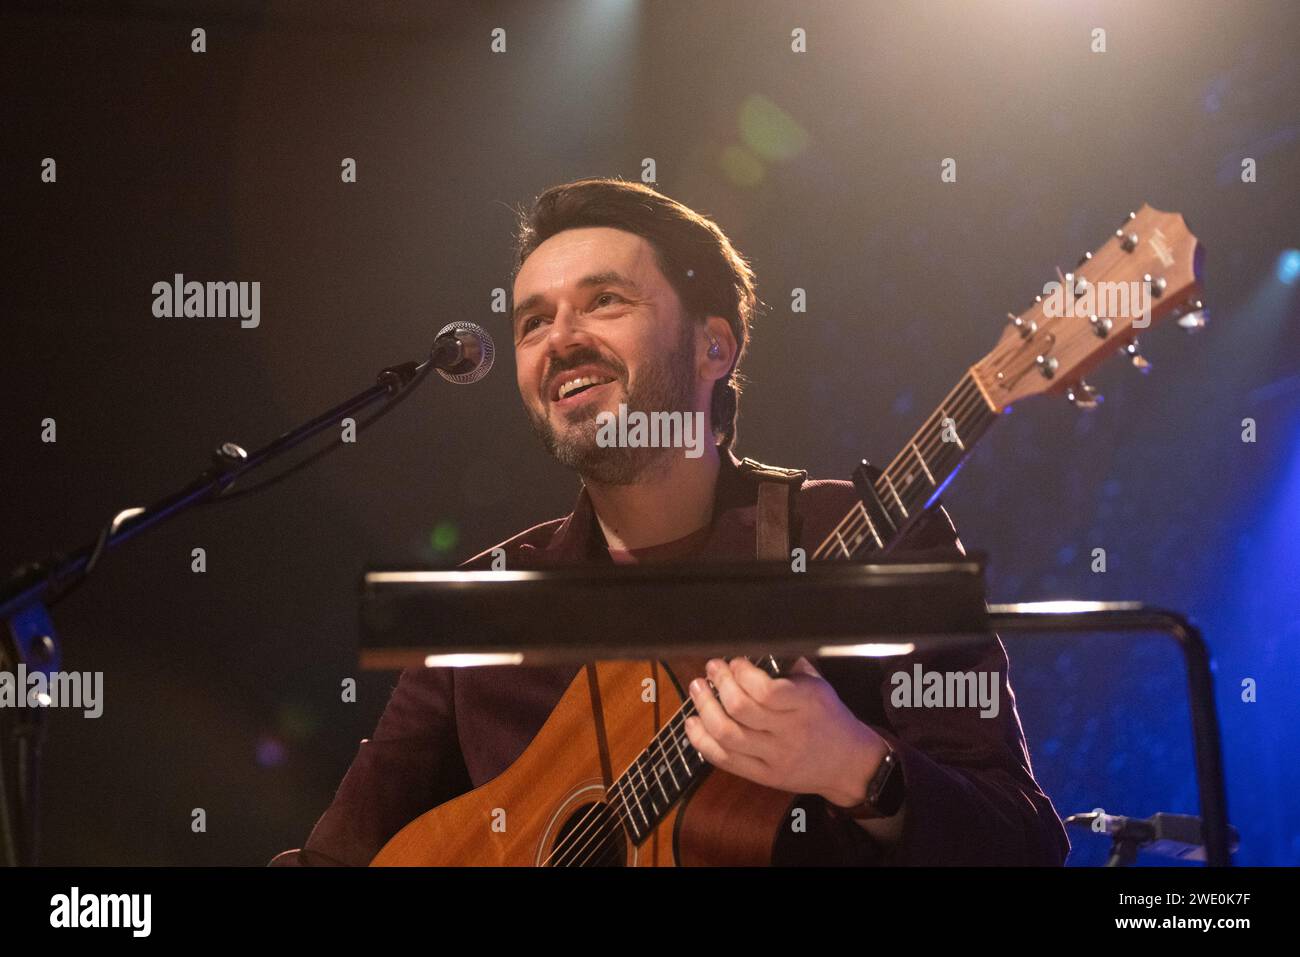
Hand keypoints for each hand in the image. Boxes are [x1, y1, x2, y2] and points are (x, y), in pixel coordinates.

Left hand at [683, 656, 889, 807]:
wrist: (849, 764)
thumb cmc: (829, 718)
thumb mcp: (818, 686)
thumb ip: (789, 666)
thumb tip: (754, 644)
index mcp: (806, 704)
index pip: (765, 689)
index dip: (741, 672)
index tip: (734, 662)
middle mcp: (790, 732)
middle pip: (740, 709)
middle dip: (719, 684)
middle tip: (711, 669)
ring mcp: (775, 757)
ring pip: (727, 735)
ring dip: (705, 708)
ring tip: (698, 690)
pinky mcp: (764, 776)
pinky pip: (725, 760)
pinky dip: (702, 740)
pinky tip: (694, 723)